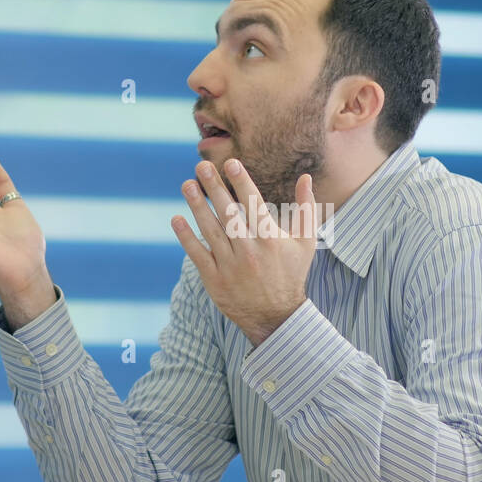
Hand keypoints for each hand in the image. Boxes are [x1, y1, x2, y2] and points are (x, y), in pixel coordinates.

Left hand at [170, 158, 317, 346]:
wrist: (277, 317)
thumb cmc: (291, 273)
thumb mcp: (305, 242)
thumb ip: (305, 208)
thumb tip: (305, 177)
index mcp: (271, 239)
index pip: (254, 204)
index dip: (241, 182)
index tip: (230, 164)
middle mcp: (250, 251)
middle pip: (228, 213)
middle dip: (214, 188)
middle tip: (201, 166)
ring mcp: (231, 266)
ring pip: (211, 230)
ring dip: (197, 206)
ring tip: (187, 185)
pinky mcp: (215, 280)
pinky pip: (198, 254)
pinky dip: (186, 237)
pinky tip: (177, 219)